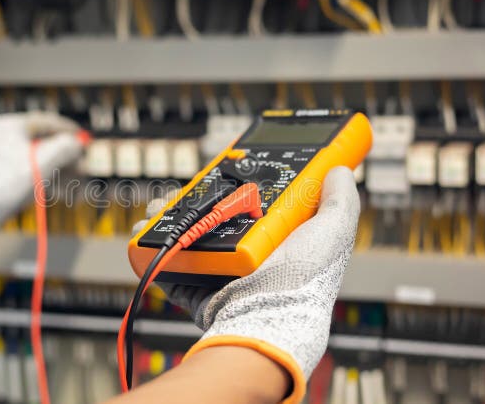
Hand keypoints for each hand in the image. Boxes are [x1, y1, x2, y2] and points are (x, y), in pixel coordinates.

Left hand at [0, 113, 85, 240]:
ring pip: (33, 161)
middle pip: (40, 143)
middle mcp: (0, 138)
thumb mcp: (44, 159)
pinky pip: (23, 173)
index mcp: (8, 126)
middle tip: (81, 166)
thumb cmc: (8, 180)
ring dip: (56, 171)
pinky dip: (41, 180)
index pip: (44, 122)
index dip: (68, 131)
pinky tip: (56, 191)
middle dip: (64, 156)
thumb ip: (65, 147)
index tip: (83, 139)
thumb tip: (75, 143)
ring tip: (74, 184)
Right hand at [132, 167, 359, 403]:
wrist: (268, 315)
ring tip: (157, 208)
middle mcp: (246, 258)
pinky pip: (171, 267)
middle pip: (213, 219)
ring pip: (187, 239)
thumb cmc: (305, 279)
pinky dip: (153, 254)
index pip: (251, 207)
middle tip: (182, 188)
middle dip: (192, 200)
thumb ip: (340, 200)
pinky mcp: (198, 289)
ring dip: (167, 221)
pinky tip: (145, 235)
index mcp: (275, 243)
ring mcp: (220, 274)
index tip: (223, 170)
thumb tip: (339, 170)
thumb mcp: (333, 232)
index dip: (236, 187)